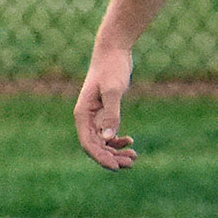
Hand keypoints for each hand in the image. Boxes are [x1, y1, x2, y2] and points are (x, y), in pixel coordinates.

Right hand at [74, 49, 137, 169]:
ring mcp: (95, 115)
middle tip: (131, 163)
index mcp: (83, 114)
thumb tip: (108, 138)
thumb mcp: (113, 90)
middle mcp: (86, 118)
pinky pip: (108, 133)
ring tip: (133, 158)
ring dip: (116, 152)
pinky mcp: (105, 111)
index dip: (101, 158)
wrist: (114, 50)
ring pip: (103, 142)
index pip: (88, 144)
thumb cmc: (112, 67)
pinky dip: (118, 140)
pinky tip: (130, 141)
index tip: (116, 167)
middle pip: (96, 146)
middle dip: (112, 158)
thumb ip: (111, 114)